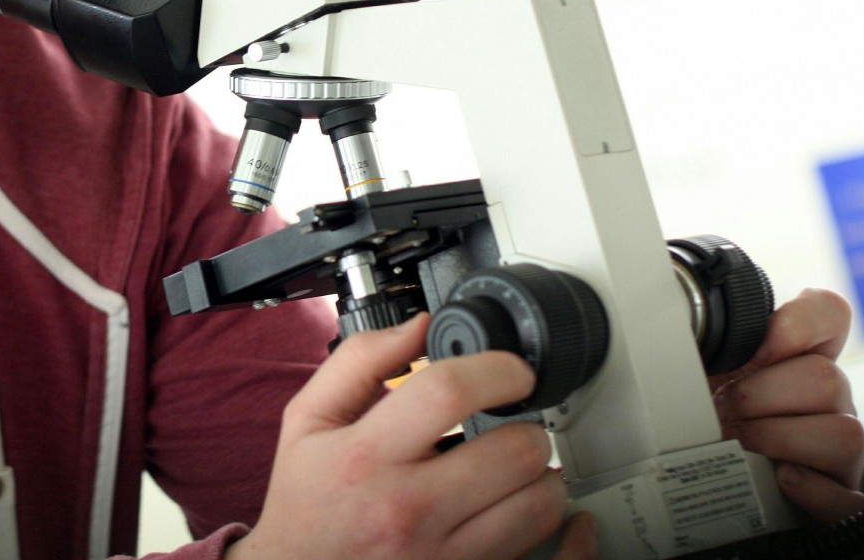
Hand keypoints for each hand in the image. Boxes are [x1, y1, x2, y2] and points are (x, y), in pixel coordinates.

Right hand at [227, 313, 597, 559]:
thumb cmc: (306, 501)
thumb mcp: (308, 419)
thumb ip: (359, 362)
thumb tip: (419, 327)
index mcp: (366, 456)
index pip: (448, 393)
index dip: (494, 369)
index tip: (510, 370)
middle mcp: (407, 509)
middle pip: (513, 451)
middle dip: (526, 426)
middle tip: (512, 424)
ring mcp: (440, 556)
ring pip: (539, 505)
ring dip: (541, 476)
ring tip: (516, 467)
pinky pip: (541, 555)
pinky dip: (557, 530)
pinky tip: (537, 510)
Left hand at [710, 288, 863, 522]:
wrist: (711, 482)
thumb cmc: (707, 420)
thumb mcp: (700, 376)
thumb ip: (701, 346)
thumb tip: (674, 326)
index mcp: (797, 361)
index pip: (828, 316)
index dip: (800, 323)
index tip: (761, 346)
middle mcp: (827, 402)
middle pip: (827, 378)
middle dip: (760, 394)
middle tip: (722, 408)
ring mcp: (836, 451)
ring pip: (843, 433)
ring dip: (776, 438)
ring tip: (737, 442)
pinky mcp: (836, 496)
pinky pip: (848, 498)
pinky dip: (810, 489)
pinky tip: (775, 478)